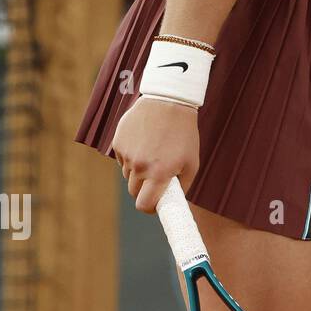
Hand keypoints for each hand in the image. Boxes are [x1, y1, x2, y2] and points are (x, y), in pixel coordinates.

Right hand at [110, 96, 200, 212]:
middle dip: (144, 189)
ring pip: (128, 175)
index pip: (144, 205)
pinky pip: (122, 159)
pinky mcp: (118, 143)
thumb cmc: (184, 134)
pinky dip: (131, 156)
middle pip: (134, 192)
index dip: (149, 208)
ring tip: (154, 153)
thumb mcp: (192, 162)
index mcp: (159, 173)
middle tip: (157, 178)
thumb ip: (182, 186)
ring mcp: (126, 154)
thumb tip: (171, 201)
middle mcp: (139, 166)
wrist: (169, 102)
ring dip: (138, 171)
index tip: (154, 205)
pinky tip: (144, 142)